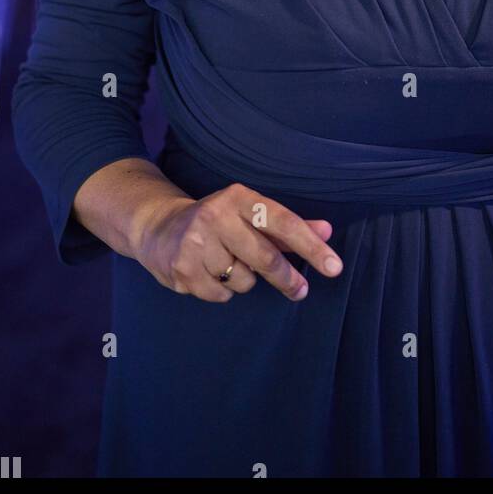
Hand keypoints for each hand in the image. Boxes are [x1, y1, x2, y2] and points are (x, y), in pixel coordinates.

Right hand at [134, 184, 342, 302]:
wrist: (158, 227)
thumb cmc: (218, 222)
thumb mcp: (250, 215)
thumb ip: (288, 226)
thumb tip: (327, 230)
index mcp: (239, 198)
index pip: (283, 222)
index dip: (311, 245)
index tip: (334, 266)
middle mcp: (216, 215)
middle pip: (265, 257)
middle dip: (287, 279)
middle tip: (300, 290)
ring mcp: (196, 243)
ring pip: (243, 280)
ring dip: (244, 280)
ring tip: (226, 264)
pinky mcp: (182, 269)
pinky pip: (222, 295)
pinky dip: (223, 291)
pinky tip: (209, 274)